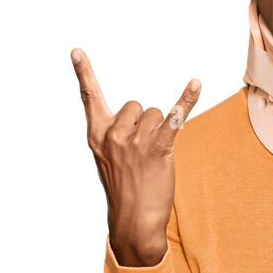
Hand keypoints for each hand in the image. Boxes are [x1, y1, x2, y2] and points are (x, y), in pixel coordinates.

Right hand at [71, 47, 201, 265]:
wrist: (134, 221)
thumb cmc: (125, 190)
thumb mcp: (107, 160)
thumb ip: (114, 135)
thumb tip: (139, 115)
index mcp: (97, 136)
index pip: (90, 98)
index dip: (84, 73)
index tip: (77, 51)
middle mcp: (113, 135)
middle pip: (136, 105)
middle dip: (144, 123)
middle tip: (142, 153)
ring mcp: (134, 141)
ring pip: (155, 114)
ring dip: (160, 131)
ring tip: (154, 159)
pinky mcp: (157, 148)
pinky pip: (175, 117)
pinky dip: (186, 100)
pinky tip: (195, 84)